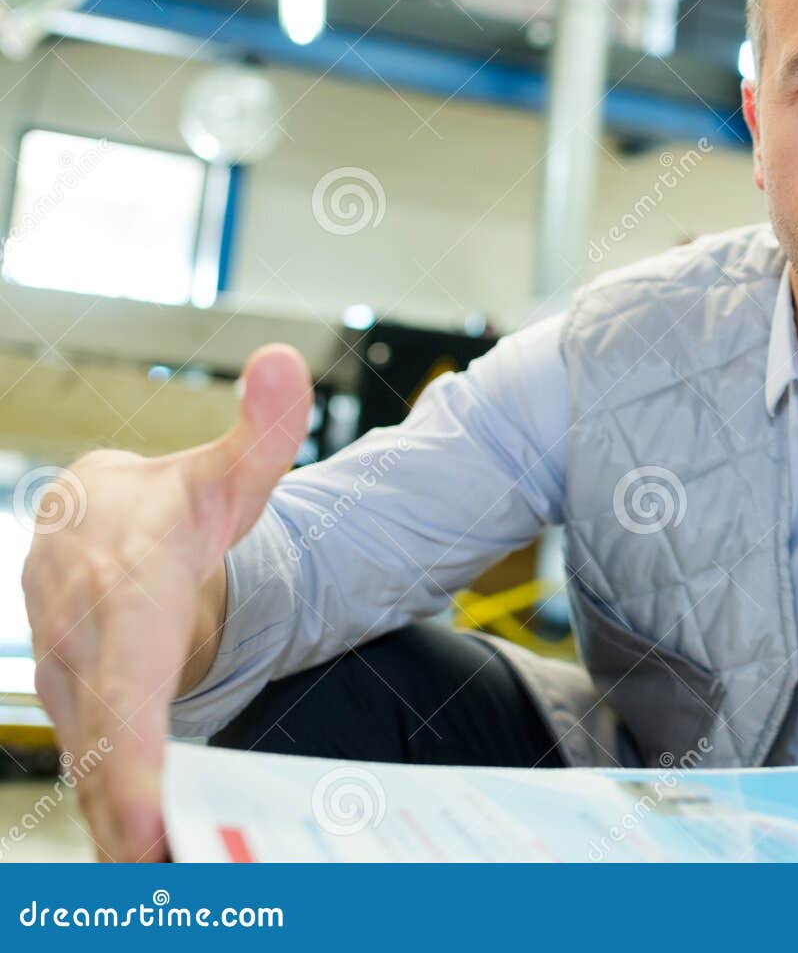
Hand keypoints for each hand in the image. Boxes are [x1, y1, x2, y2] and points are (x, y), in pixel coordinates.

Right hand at [21, 345, 311, 860]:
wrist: (93, 518)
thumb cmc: (169, 504)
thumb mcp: (226, 470)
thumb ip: (263, 429)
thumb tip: (283, 363)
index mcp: (122, 580)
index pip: (126, 673)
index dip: (134, 744)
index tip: (149, 809)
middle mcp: (82, 636)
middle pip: (103, 733)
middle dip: (124, 808)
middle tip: (158, 869)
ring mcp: (66, 674)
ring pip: (88, 758)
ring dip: (114, 826)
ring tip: (156, 882)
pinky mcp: (69, 702)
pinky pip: (90, 762)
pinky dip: (111, 815)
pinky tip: (141, 862)